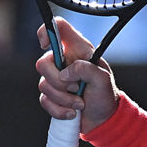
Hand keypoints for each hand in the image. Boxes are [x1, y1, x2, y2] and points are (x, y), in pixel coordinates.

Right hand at [35, 17, 119, 132]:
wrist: (103, 118)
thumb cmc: (105, 94)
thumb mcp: (103, 80)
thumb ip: (87, 70)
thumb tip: (65, 73)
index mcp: (77, 50)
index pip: (58, 27)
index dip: (47, 31)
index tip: (48, 45)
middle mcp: (63, 62)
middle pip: (42, 63)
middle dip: (59, 81)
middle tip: (77, 88)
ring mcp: (55, 79)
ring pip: (43, 85)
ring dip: (64, 99)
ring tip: (80, 103)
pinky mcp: (50, 96)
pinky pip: (44, 101)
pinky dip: (60, 110)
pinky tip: (73, 112)